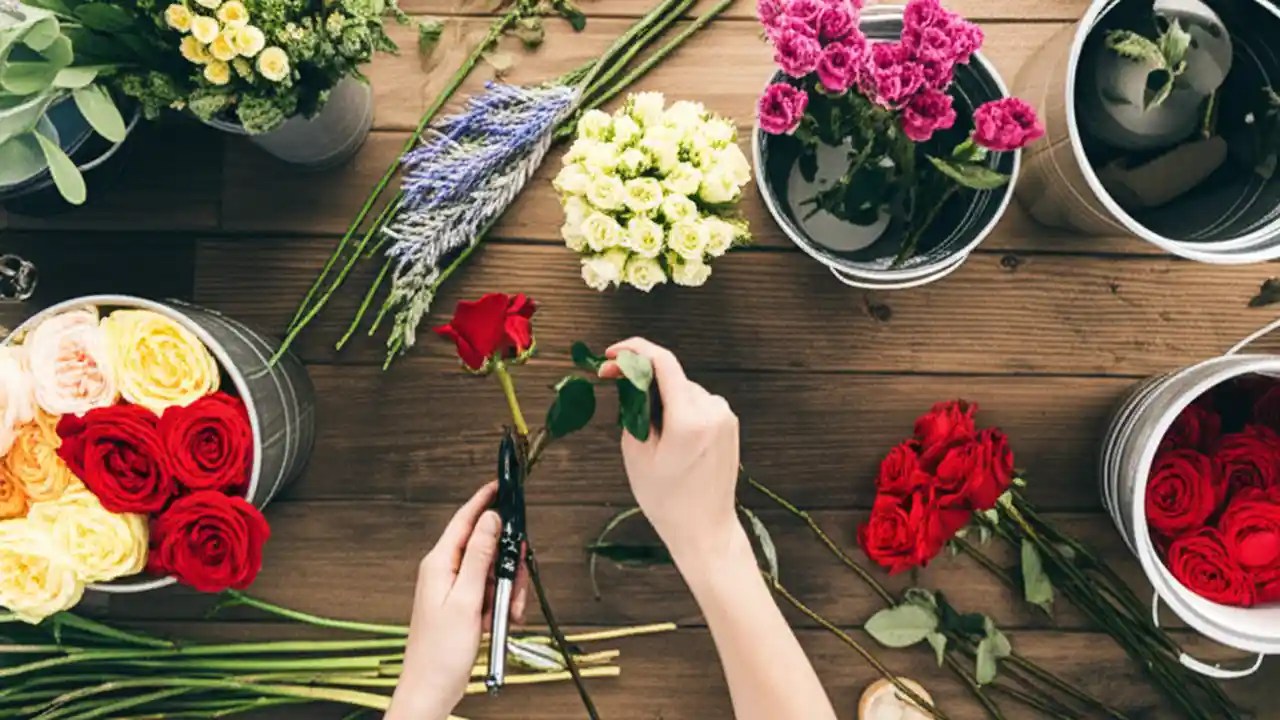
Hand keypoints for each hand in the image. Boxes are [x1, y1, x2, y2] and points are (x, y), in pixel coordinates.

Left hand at [387, 482, 528, 719]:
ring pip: (491, 571)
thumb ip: (479, 556)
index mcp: (440, 563)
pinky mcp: (462, 604)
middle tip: (513, 581)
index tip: (500, 485)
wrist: (430, 689)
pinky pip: (488, 591)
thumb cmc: (440, 653)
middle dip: (506, 563)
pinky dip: (500, 603)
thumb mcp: (466, 599)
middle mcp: (444, 571)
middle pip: (485, 547)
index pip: (464, 520)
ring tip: (506, 611)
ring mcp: (453, 588)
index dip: (483, 500)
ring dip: (505, 589)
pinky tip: (500, 619)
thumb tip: (490, 520)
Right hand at [600, 337, 743, 567]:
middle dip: (641, 377)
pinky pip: (697, 402)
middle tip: (613, 383)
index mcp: (688, 419)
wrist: (705, 528)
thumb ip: (633, 409)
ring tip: (647, 428)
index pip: (662, 362)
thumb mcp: (637, 453)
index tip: (612, 354)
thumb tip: (630, 380)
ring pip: (682, 388)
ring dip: (660, 395)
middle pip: (670, 376)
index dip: (633, 350)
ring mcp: (725, 415)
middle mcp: (712, 411)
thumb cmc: (668, 500)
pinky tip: (669, 433)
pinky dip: (678, 407)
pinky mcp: (729, 422)